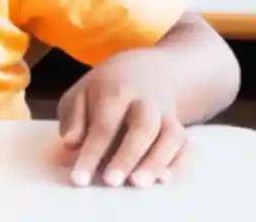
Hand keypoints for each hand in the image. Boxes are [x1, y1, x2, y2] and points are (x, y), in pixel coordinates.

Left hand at [58, 57, 187, 188]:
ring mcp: (166, 115)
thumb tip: (70, 145)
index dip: (92, 153)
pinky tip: (163, 180)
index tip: (79, 179)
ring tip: (137, 184)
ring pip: (170, 137)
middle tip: (110, 182)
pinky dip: (177, 163)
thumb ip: (73, 120)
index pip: (104, 125)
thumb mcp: (79, 96)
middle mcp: (145, 102)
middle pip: (143, 128)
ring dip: (156, 162)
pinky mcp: (180, 128)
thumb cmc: (103, 91)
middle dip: (127, 156)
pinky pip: (185, 146)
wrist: (144, 71)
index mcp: (115, 92)